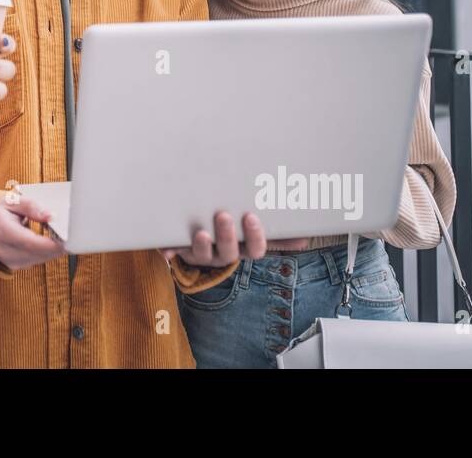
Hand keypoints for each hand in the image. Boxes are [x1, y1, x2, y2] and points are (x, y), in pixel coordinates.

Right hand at [0, 192, 66, 270]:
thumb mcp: (12, 201)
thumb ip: (32, 207)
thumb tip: (51, 216)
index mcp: (1, 230)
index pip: (29, 242)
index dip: (50, 244)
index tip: (66, 241)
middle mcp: (3, 250)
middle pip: (37, 253)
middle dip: (57, 247)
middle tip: (73, 236)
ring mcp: (9, 261)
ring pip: (39, 259)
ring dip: (53, 250)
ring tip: (63, 236)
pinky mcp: (15, 266)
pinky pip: (36, 261)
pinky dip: (46, 252)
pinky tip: (53, 242)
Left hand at [160, 211, 308, 267]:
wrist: (203, 244)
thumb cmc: (235, 234)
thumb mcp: (253, 233)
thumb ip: (277, 234)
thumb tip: (305, 238)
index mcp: (243, 249)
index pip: (255, 249)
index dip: (254, 236)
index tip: (251, 217)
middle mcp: (224, 255)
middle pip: (228, 252)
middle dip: (227, 235)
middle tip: (224, 215)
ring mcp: (203, 254)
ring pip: (203, 255)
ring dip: (202, 245)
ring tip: (201, 232)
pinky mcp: (182, 251)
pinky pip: (175, 252)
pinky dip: (170, 250)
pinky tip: (165, 248)